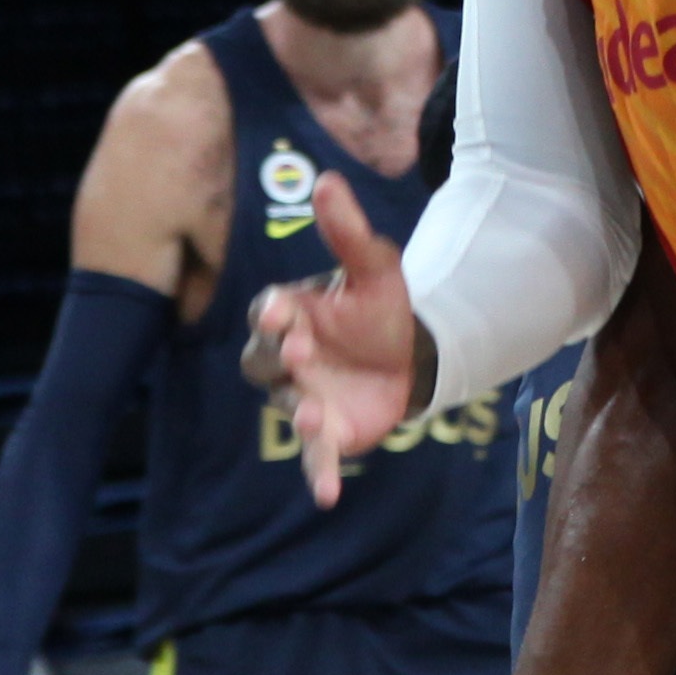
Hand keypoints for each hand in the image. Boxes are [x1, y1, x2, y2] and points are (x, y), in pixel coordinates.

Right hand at [241, 171, 425, 506]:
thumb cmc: (380, 305)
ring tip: (318, 416)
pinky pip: (315, 456)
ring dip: (300, 413)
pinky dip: (319, 474)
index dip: (272, 314)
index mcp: (294, 312)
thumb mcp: (373, 266)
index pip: (269, 311)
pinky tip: (328, 495)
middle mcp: (289, 357)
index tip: (280, 313)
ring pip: (288, 407)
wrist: (411, 353)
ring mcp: (304, 396)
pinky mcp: (328, 433)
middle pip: (264, 362)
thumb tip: (327, 180)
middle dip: (278, 360)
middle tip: (300, 355)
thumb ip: (347, 231)